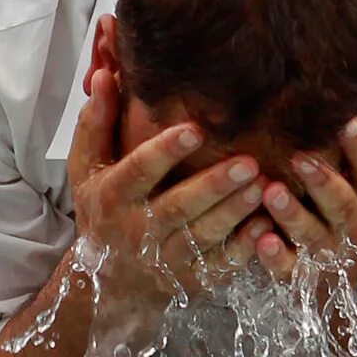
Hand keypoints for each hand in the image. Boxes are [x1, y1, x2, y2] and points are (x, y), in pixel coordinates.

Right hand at [68, 69, 267, 297]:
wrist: (110, 281)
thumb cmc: (102, 211)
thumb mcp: (88, 168)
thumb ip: (97, 123)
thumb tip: (103, 74)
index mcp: (114, 196)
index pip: (139, 171)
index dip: (165, 152)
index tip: (194, 130)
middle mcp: (138, 231)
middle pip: (179, 207)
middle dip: (214, 186)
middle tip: (248, 163)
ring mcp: (166, 259)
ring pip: (204, 236)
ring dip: (235, 212)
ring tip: (263, 187)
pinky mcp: (191, 279)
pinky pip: (221, 264)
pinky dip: (245, 247)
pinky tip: (268, 225)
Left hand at [255, 81, 356, 278]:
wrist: (356, 272)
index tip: (348, 122)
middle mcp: (353, 221)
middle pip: (341, 202)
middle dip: (323, 180)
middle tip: (300, 157)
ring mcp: (326, 248)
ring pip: (310, 233)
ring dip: (292, 215)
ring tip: (272, 193)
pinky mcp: (299, 271)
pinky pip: (288, 268)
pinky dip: (275, 256)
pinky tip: (261, 240)